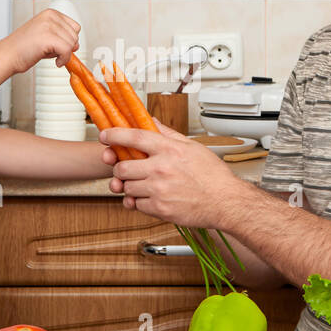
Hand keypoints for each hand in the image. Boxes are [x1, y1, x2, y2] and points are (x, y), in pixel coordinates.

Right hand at [5, 9, 80, 73]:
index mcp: (50, 13)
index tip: (58, 46)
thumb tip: (77, 44)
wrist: (8, 55)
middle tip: (52, 52)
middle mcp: (50, 17)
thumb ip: (61, 36)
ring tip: (50, 55)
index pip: (75, 27)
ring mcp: (49, 26)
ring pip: (72, 44)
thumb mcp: (45, 34)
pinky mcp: (48, 38)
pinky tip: (55, 62)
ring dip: (64, 54)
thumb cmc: (23, 48)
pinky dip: (64, 60)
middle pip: (75, 36)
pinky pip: (67, 51)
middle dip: (67, 47)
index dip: (69, 40)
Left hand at [99, 119, 240, 225]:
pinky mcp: (160, 208)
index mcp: (169, 150)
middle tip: (127, 169)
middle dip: (120, 169)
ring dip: (130, 187)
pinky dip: (140, 202)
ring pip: (127, 187)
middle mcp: (161, 168)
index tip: (105, 136)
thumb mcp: (192, 147)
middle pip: (122, 167)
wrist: (225, 202)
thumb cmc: (212, 176)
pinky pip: (136, 204)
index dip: (115, 135)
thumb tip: (152, 121)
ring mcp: (159, 190)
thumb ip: (168, 134)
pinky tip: (151, 197)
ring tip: (143, 185)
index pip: (134, 137)